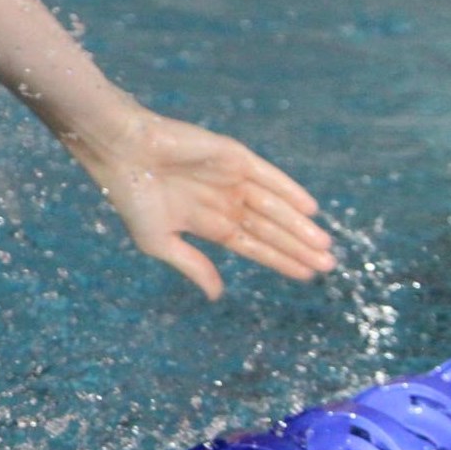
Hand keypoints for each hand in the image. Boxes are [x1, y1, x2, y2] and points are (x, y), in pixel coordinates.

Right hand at [74, 112, 335, 299]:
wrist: (122, 154)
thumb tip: (217, 295)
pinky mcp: (234, 156)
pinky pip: (269, 176)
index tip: (306, 275)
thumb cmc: (132, 198)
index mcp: (206, 222)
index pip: (253, 244)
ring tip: (324, 246)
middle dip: (298, 247)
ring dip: (299, 226)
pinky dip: (290, 191)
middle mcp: (223, 200)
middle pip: (270, 229)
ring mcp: (231, 178)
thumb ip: (192, 266)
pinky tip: (310, 209)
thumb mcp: (159, 242)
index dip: (280, 259)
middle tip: (329, 265)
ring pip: (274, 206)